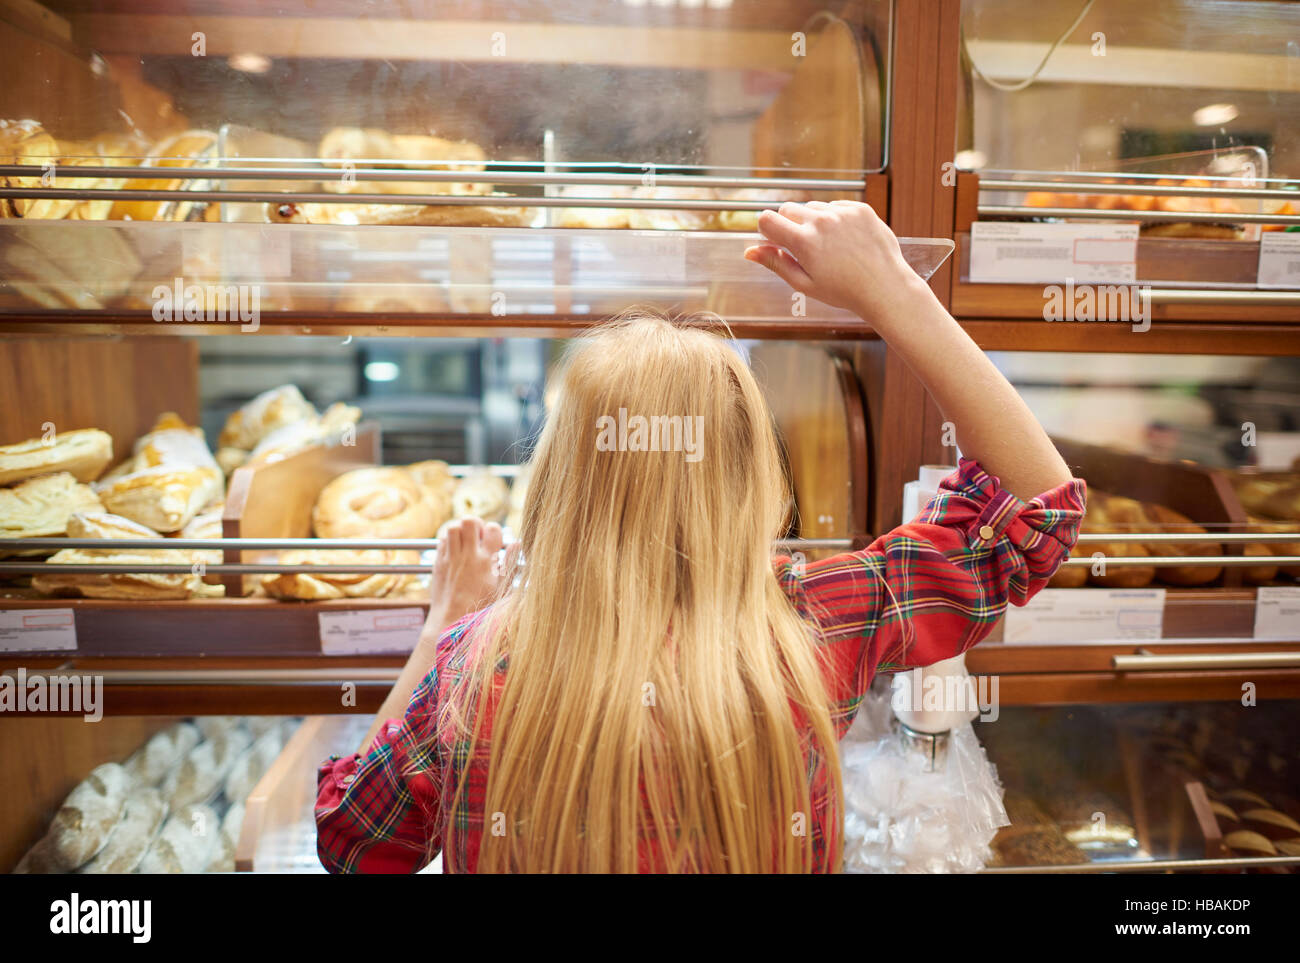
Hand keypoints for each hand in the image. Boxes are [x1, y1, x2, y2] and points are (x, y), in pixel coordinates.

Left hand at [428, 517, 504, 623]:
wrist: (451, 620)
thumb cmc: (480, 608)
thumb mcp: (502, 588)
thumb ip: (510, 564)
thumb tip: (517, 544)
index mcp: (486, 562)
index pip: (492, 529)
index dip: (495, 530)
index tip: (494, 540)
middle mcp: (467, 556)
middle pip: (469, 521)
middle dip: (476, 524)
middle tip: (478, 536)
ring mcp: (451, 559)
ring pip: (453, 527)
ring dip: (461, 530)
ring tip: (466, 542)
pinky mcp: (438, 563)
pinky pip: (442, 540)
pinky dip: (450, 540)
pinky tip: (456, 550)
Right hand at [744, 200, 927, 325]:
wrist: (885, 287)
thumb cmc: (844, 291)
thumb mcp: (804, 283)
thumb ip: (776, 263)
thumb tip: (749, 251)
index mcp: (804, 242)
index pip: (768, 219)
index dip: (767, 230)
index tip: (775, 241)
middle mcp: (822, 221)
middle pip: (788, 209)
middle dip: (789, 225)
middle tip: (804, 249)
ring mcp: (842, 213)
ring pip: (813, 207)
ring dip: (813, 221)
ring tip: (830, 247)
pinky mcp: (860, 209)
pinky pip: (836, 206)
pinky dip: (835, 219)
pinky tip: (846, 240)